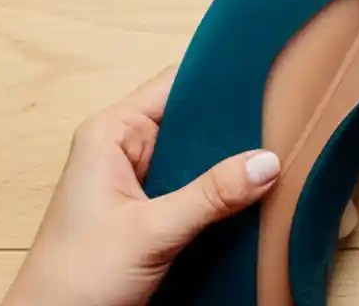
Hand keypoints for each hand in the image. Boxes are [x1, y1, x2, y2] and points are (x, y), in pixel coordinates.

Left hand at [3, 68, 281, 305]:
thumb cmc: (74, 280)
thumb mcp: (151, 232)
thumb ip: (211, 195)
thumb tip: (268, 161)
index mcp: (112, 133)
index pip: (175, 85)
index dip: (218, 79)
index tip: (267, 78)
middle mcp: (125, 149)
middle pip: (193, 120)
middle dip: (234, 127)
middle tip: (284, 126)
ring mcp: (139, 180)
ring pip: (199, 156)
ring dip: (230, 162)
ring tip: (277, 156)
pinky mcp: (152, 210)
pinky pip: (197, 187)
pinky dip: (222, 191)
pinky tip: (252, 192)